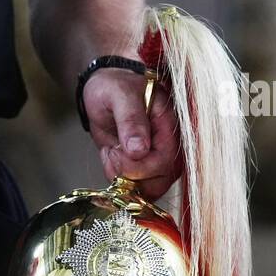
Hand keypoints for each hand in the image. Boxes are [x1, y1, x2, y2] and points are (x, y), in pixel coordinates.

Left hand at [82, 66, 180, 200]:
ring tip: (110, 151)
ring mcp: (156, 158)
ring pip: (148, 189)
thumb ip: (131, 119)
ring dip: (122, 177)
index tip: (116, 151)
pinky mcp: (142, 166)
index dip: (139, 166)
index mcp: (170, 125)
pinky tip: (110, 155)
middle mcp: (168, 146)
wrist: (105, 90)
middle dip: (129, 174)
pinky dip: (116, 177)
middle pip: (159, 181)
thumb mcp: (120, 95)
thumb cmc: (116, 87)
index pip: (165, 161)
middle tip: (111, 152)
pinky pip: (133, 186)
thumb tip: (139, 150)